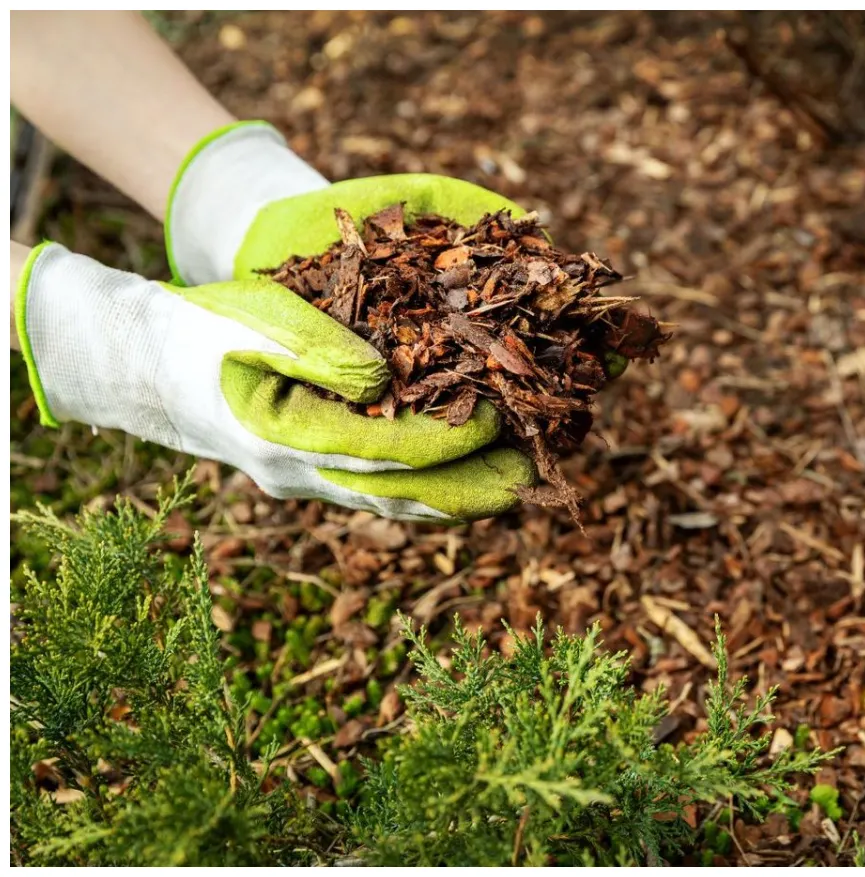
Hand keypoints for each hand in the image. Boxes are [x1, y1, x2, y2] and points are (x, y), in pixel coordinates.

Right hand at [14, 243, 530, 521]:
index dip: (447, 439)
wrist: (149, 364)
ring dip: (455, 497)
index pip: (385, 449)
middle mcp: (297, 473)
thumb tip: (382, 379)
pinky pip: (379, 492)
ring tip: (516, 486)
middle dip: (469, 487)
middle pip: (400, 493)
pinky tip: (467, 480)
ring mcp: (304, 483)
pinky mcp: (312, 476)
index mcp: (283, 435)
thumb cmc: (204, 328)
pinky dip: (426, 490)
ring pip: (393, 501)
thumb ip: (316, 348)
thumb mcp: (254, 320)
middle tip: (533, 481)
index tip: (499, 418)